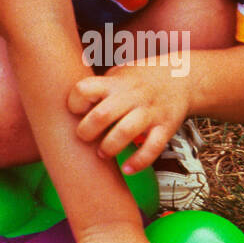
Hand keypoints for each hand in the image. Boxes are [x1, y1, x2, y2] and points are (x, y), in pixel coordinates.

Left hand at [68, 61, 191, 173]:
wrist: (183, 78)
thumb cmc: (141, 80)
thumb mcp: (118, 74)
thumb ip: (96, 87)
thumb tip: (60, 100)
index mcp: (116, 83)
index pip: (85, 89)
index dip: (74, 103)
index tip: (76, 111)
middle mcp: (132, 96)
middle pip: (102, 115)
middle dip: (87, 132)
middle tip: (86, 137)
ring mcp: (150, 112)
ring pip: (126, 132)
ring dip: (109, 147)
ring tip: (103, 153)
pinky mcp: (166, 127)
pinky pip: (153, 148)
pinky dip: (138, 162)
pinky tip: (127, 168)